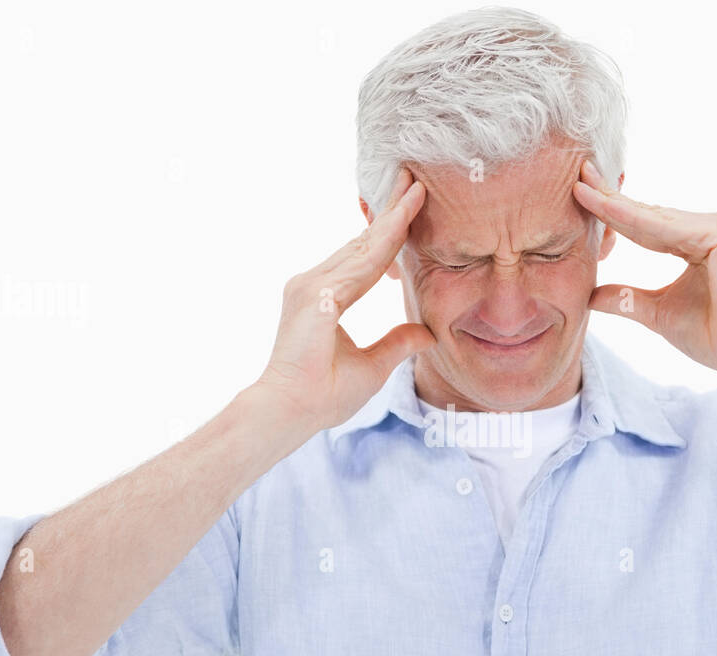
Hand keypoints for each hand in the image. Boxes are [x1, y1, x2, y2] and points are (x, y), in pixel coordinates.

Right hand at [258, 167, 435, 432]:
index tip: (412, 206)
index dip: (390, 233)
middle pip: (362, 242)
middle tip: (416, 179)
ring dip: (392, 216)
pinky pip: (359, 264)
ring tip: (416, 188)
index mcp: (324, 296)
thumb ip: (396, 344)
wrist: (290, 414)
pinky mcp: (314, 295)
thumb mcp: (372, 367)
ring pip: (363, 246)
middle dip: (391, 211)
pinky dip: (384, 241)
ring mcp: (310, 286)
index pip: (364, 258)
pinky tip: (404, 220)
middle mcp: (313, 283)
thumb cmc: (322, 396)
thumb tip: (427, 333)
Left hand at [572, 159, 716, 380]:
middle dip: (610, 197)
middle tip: (579, 174)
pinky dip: (634, 219)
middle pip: (647, 213)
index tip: (580, 196)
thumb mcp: (656, 313)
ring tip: (583, 187)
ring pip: (653, 217)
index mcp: (697, 241)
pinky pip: (665, 227)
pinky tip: (606, 208)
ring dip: (615, 203)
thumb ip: (626, 299)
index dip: (612, 213)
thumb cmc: (712, 336)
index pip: (645, 226)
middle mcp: (709, 227)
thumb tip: (589, 296)